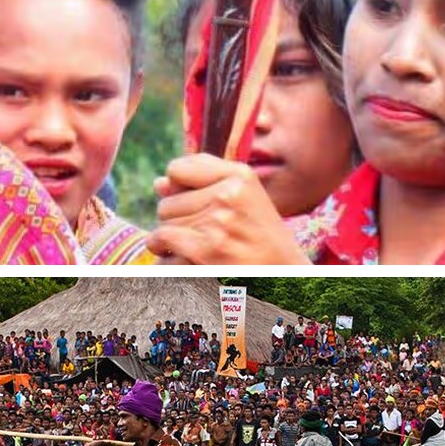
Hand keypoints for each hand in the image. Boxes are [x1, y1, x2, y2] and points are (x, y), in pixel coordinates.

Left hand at [148, 155, 310, 265]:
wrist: (285, 276)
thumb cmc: (260, 240)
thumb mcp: (244, 202)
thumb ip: (201, 188)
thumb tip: (158, 185)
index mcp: (239, 176)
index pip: (178, 169)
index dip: (176, 189)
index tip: (191, 204)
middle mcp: (229, 193)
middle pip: (167, 201)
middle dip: (175, 219)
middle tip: (201, 235)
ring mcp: (218, 221)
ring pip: (163, 222)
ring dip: (169, 238)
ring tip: (194, 247)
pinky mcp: (206, 249)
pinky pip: (160, 241)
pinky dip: (163, 253)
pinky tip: (179, 258)